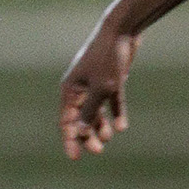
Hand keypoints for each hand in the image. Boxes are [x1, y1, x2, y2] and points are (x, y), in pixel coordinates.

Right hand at [59, 20, 138, 158]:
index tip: (75, 157)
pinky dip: (116, 113)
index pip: (67, 121)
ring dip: (101, 125)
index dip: (70, 139)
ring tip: (109, 136)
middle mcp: (80, 88)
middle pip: (81, 118)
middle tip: (98, 150)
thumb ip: (91, 112)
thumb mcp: (100, 89)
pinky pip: (112, 102)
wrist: (122, 31)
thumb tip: (81, 133)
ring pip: (96, 111)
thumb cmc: (107, 60)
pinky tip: (122, 126)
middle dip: (87, 135)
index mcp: (70, 90)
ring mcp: (96, 84)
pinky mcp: (111, 80)